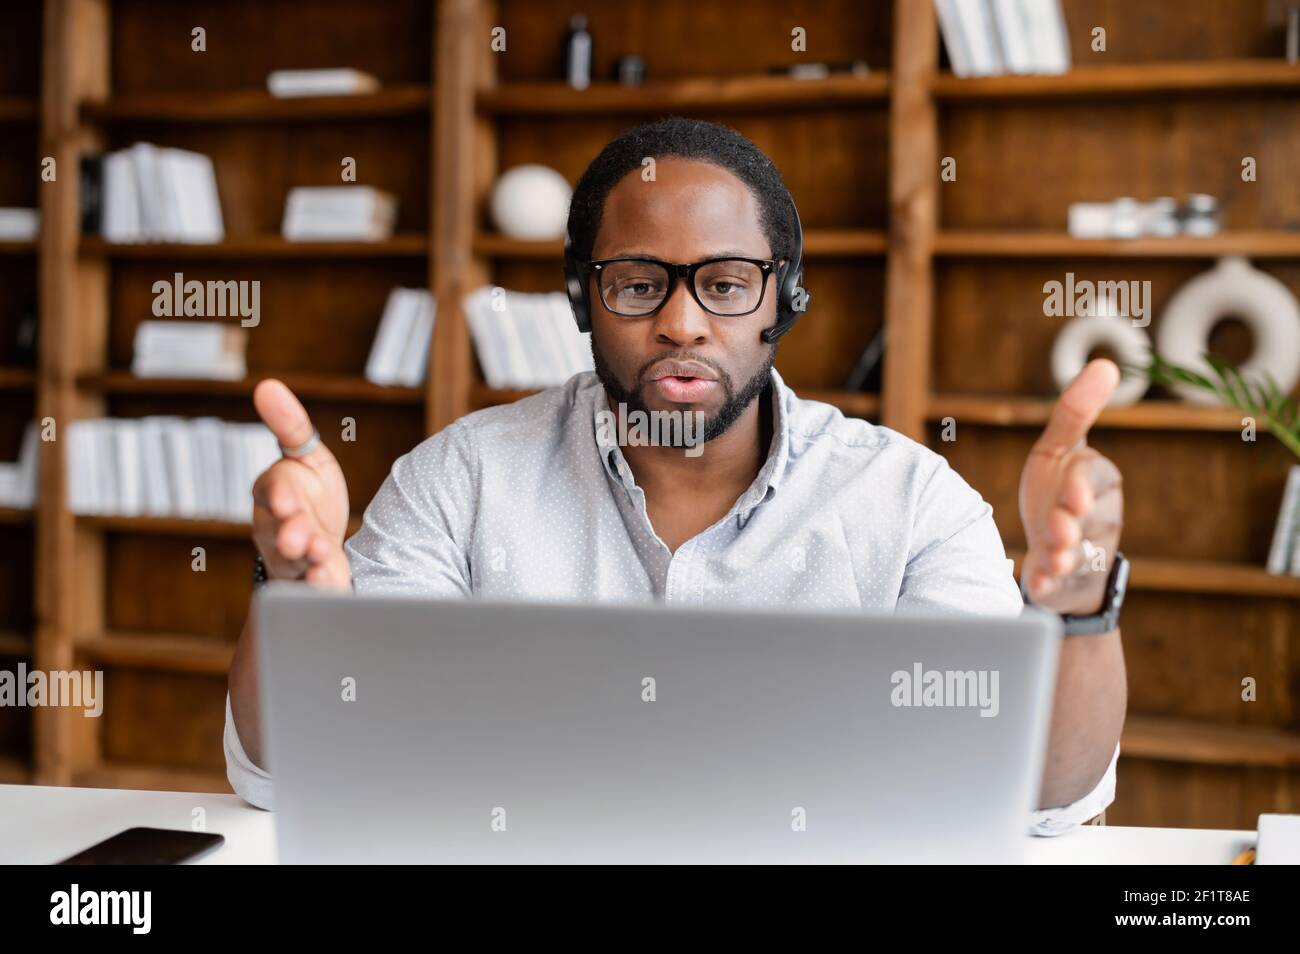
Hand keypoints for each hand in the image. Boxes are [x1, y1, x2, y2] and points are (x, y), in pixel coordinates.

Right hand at [251, 379, 351, 588]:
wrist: (321, 544)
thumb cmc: (311, 494)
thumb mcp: (307, 456)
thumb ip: (290, 426)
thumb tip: (267, 385)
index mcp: (273, 493)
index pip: (271, 491)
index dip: (278, 497)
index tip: (285, 500)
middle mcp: (276, 528)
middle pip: (278, 531)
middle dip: (289, 534)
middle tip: (298, 539)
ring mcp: (292, 559)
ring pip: (293, 562)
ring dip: (306, 560)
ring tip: (320, 557)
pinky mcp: (311, 582)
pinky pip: (312, 586)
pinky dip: (320, 584)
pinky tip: (331, 580)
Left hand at [1018, 359, 1124, 615]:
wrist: (1053, 550)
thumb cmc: (1056, 492)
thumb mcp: (1060, 450)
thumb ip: (1075, 413)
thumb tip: (1104, 363)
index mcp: (1099, 483)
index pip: (1096, 478)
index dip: (1083, 484)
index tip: (1071, 491)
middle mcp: (1099, 519)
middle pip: (1091, 518)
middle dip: (1074, 521)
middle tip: (1061, 524)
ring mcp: (1085, 553)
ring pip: (1080, 553)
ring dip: (1065, 554)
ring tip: (1051, 555)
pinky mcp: (1065, 581)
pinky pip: (1061, 584)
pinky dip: (1048, 584)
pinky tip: (1036, 584)